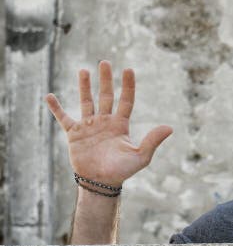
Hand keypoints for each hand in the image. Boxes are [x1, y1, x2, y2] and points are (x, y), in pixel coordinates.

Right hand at [45, 60, 172, 186]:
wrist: (101, 183)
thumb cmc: (122, 171)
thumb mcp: (141, 156)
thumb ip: (152, 141)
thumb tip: (170, 127)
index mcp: (121, 124)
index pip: (126, 100)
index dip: (127, 85)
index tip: (128, 69)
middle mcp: (105, 121)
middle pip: (106, 96)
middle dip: (106, 79)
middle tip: (105, 62)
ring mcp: (89, 126)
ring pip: (86, 101)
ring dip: (84, 86)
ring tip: (83, 70)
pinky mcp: (74, 134)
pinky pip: (64, 118)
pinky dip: (56, 108)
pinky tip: (49, 96)